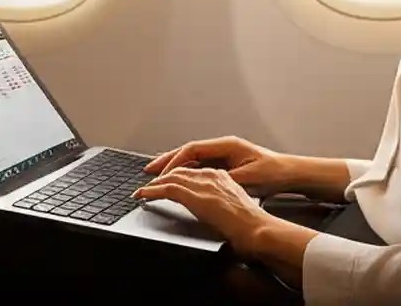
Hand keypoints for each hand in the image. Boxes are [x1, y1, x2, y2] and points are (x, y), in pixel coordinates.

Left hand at [131, 167, 272, 256]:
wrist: (257, 230)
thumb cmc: (252, 226)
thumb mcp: (235, 208)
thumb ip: (222, 204)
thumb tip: (214, 213)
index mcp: (222, 176)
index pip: (193, 170)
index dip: (176, 175)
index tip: (166, 182)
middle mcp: (211, 175)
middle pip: (179, 170)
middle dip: (162, 176)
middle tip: (149, 184)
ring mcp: (202, 184)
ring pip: (170, 177)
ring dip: (153, 184)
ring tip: (143, 190)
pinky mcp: (195, 196)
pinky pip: (166, 189)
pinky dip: (151, 191)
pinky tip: (142, 195)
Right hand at [144, 136, 294, 197]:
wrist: (290, 173)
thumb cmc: (273, 173)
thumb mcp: (248, 177)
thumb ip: (225, 177)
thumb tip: (206, 179)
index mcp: (226, 145)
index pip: (193, 149)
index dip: (175, 160)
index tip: (162, 172)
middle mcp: (223, 146)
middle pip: (188, 151)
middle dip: (167, 160)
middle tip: (149, 170)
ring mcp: (224, 154)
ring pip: (192, 158)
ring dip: (175, 165)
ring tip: (157, 173)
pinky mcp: (226, 163)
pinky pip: (200, 165)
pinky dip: (186, 171)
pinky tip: (178, 179)